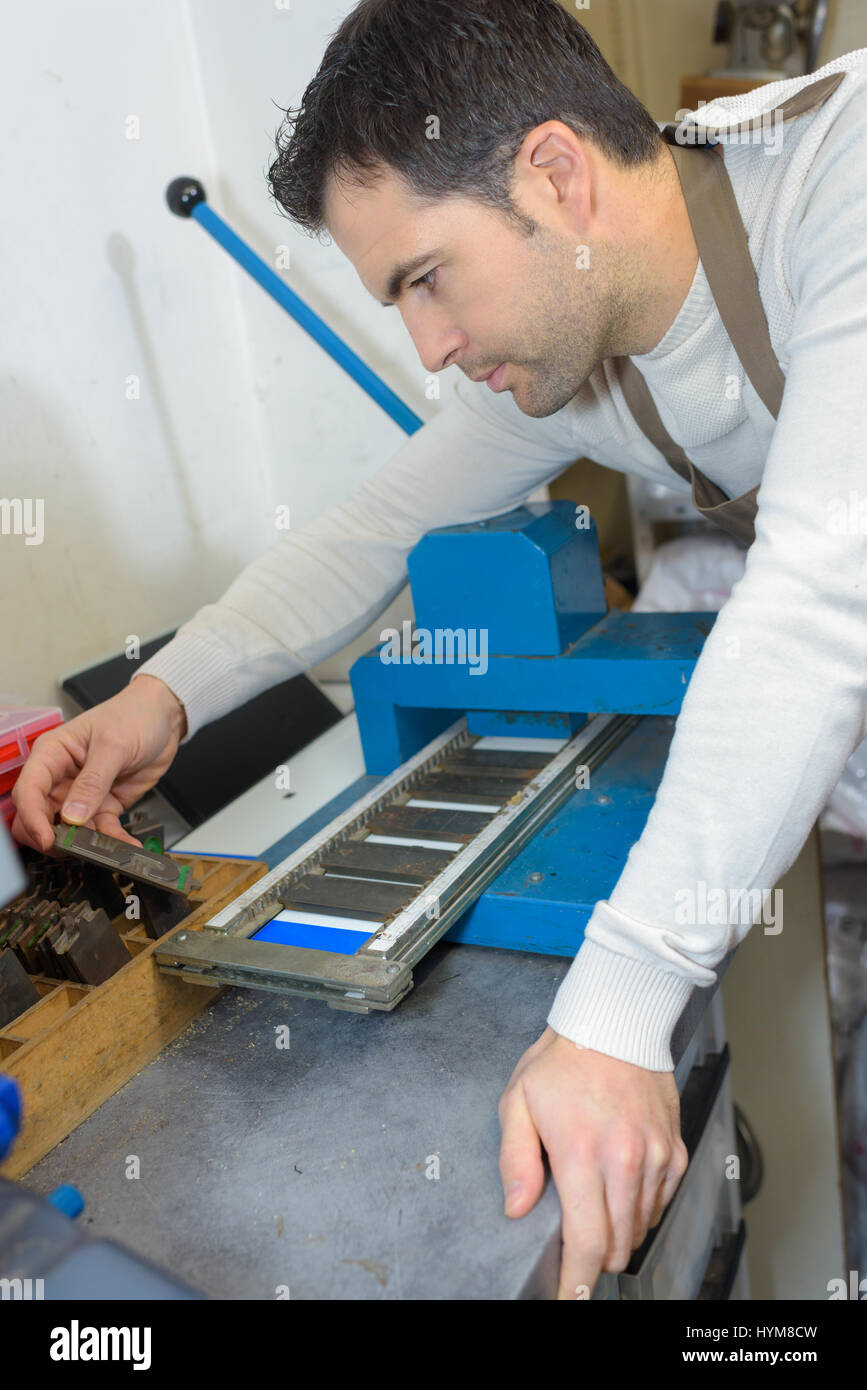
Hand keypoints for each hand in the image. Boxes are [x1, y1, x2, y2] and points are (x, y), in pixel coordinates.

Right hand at [10, 675, 186, 851]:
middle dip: (54, 836)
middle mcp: (62, 777)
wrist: (164, 718)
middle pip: (41, 817)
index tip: (47, 839)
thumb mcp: (113, 745)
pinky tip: (127, 845)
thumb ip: (93, 781)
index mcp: (52, 754)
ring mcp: (82, 794)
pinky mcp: (104, 805)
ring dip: (87, 844)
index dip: (32, 818)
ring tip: (109, 850)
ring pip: (71, 831)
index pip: (28, 790)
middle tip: (74, 848)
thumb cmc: (134, 716)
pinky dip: (113, 841)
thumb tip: (73, 816)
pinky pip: (103, 831)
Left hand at [498, 1025, 687, 1298]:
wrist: (617, 1021)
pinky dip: (641, 1209)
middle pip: (616, 1245)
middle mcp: (625, 1160)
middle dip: (592, 1259)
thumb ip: (516, 1159)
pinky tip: (620, 1189)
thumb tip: (517, 1208)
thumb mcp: (519, 1100)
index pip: (586, 1240)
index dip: (576, 1280)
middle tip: (573, 1249)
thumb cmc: (564, 1058)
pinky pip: (661, 1202)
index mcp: (582, 1151)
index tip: (568, 1298)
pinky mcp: (674, 1150)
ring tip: (595, 1211)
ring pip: (640, 1228)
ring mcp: (656, 1156)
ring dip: (617, 1234)